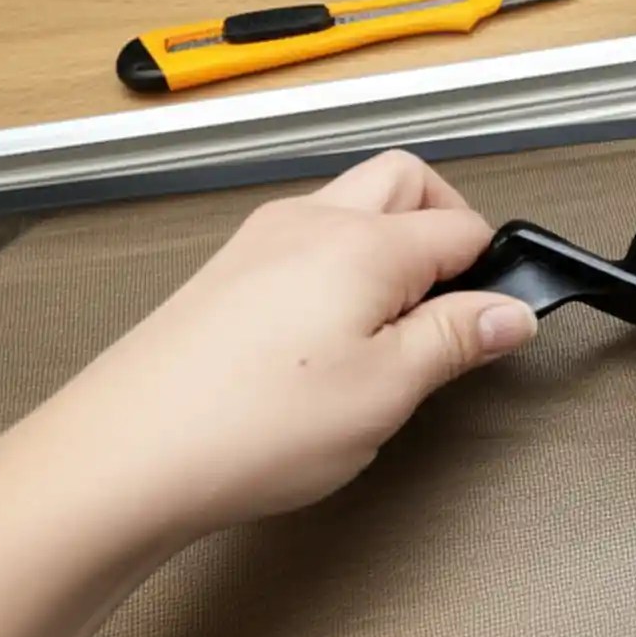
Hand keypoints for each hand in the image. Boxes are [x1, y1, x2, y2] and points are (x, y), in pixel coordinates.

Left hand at [0, 150, 537, 636]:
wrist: (124, 455)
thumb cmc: (251, 426)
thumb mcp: (385, 391)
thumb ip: (455, 340)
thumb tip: (511, 312)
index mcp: (363, 244)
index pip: (461, 227)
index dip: (492, 273)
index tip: (493, 325)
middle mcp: (311, 223)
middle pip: (405, 181)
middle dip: (446, 224)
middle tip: (455, 300)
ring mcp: (262, 241)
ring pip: (352, 204)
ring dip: (391, 242)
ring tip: (392, 325)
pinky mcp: (229, 271)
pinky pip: (307, 238)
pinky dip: (342, 263)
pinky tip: (331, 334)